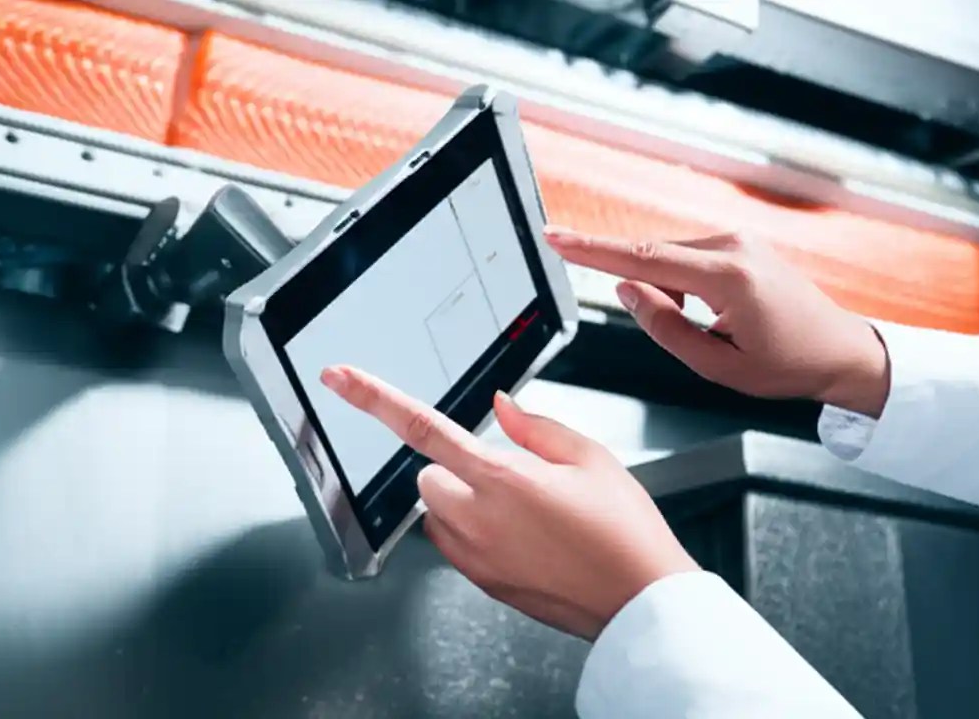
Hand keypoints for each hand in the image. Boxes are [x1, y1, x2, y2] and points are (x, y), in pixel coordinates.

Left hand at [320, 366, 697, 640]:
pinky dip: (472, 532)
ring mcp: (475, 556)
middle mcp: (478, 519)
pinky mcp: (481, 582)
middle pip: (428, 476)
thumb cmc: (624, 533)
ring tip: (524, 512)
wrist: (639, 600)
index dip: (373, 397)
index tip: (339, 378)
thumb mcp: (591, 458)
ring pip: (438, 512)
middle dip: (456, 468)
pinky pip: (453, 545)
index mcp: (502, 478)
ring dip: (463, 501)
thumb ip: (535, 426)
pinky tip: (521, 536)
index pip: (421, 426)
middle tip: (512, 476)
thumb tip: (500, 407)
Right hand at [547, 229, 889, 417]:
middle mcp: (734, 248)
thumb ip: (664, 327)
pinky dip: (686, 289)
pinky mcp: (740, 245)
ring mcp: (739, 241)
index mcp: (729, 278)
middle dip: (653, 299)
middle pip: (655, 263)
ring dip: (673, 297)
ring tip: (720, 331)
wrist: (840, 350)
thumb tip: (628, 291)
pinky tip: (719, 316)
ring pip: (670, 264)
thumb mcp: (717, 366)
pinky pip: (689, 261)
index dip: (592, 250)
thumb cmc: (789, 364)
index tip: (555, 238)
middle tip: (700, 337)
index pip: (644, 259)